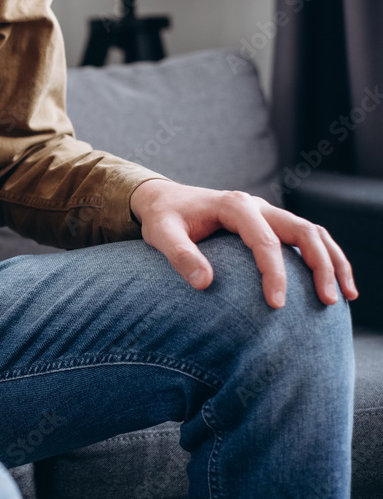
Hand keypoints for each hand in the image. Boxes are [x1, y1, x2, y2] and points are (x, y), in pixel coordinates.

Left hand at [129, 179, 357, 307]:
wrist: (164, 201)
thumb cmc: (163, 218)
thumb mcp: (161, 234)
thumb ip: (179, 255)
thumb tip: (204, 284)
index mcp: (234, 206)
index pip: (263, 240)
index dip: (274, 273)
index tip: (277, 305)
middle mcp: (257, 206)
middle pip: (302, 230)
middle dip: (320, 265)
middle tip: (328, 301)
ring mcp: (267, 213)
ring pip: (313, 232)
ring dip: (333, 262)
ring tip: (345, 296)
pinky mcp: (270, 224)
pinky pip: (306, 238)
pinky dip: (324, 258)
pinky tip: (334, 285)